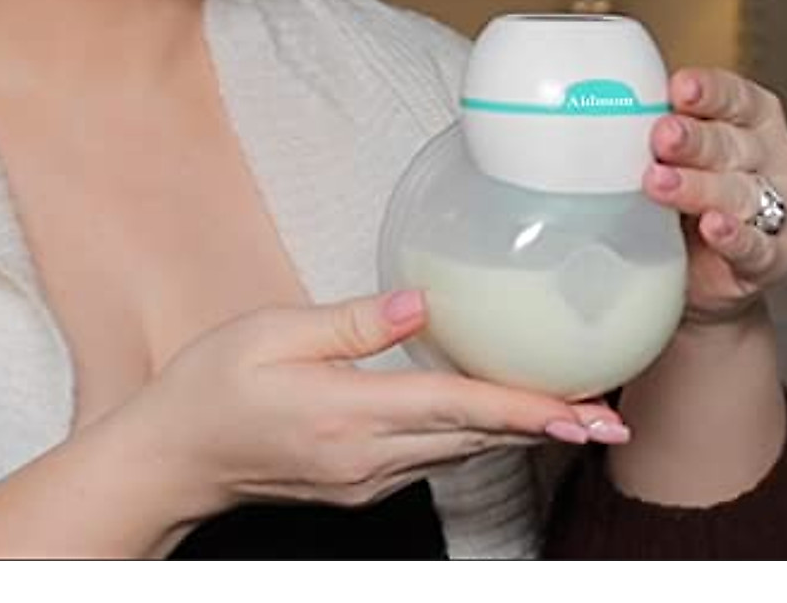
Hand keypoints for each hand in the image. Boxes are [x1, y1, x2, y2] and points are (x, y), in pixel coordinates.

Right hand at [126, 289, 628, 519]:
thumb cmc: (211, 386)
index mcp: (347, 415)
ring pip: (460, 454)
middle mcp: (368, 458)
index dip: (527, 410)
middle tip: (611, 419)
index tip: (586, 413)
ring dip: (518, 436)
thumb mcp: (271, 333)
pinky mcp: (359, 482)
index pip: (457, 410)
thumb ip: (351, 322)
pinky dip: (475, 438)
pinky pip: (433, 458)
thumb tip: (421, 304)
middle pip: (475, 441)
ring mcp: (366, 478)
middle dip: (547, 430)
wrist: (174, 458)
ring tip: (575, 418)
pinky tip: (496, 418)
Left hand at [643, 67, 786, 324]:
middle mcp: (771, 156)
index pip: (734, 96)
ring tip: (658, 183)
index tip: (680, 88)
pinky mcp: (774, 254)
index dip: (709, 91)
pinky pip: (756, 246)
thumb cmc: (682, 188)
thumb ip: (644, 127)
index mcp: (749, 117)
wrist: (700, 267)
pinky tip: (712, 227)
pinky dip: (734, 237)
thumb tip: (584, 104)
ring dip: (699, 187)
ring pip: (740, 192)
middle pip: (731, 143)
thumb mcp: (666, 151)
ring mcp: (779, 206)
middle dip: (694, 139)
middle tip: (661, 136)